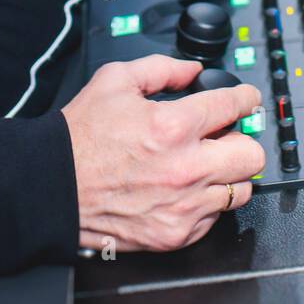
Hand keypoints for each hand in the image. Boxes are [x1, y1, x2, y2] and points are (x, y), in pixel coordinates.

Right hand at [63, 55, 263, 252]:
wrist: (52, 187)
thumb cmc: (79, 138)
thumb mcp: (115, 81)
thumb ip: (161, 69)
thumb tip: (192, 71)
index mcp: (173, 127)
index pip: (235, 106)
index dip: (246, 98)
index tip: (247, 101)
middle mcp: (185, 169)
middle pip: (252, 154)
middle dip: (241, 141)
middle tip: (225, 138)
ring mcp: (184, 206)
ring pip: (241, 190)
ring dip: (228, 176)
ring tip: (204, 167)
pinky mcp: (176, 234)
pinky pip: (215, 218)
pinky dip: (206, 204)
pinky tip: (185, 191)